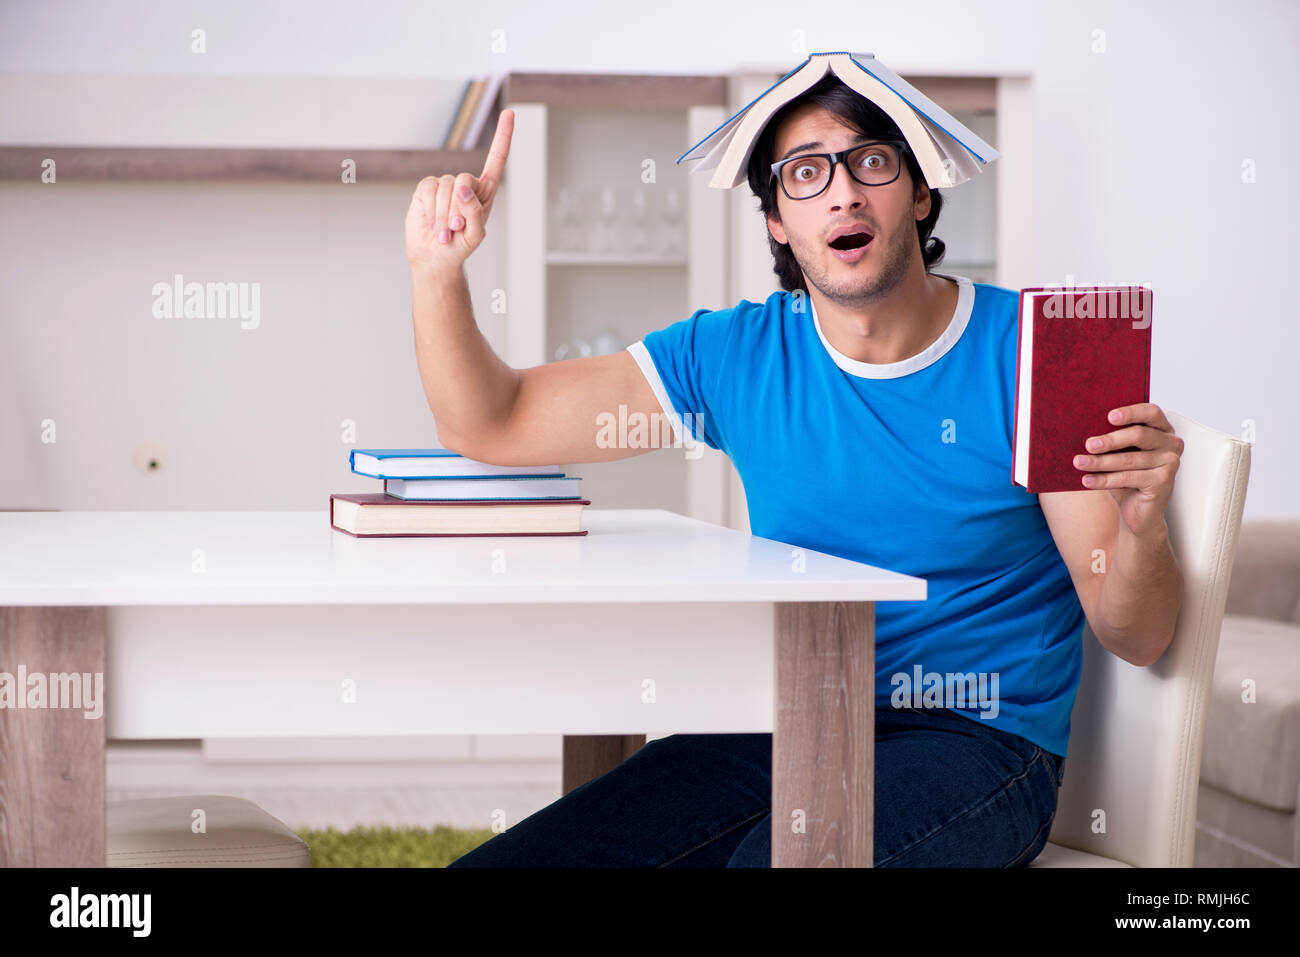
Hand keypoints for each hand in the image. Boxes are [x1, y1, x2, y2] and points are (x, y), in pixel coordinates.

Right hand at [405, 108, 514, 270]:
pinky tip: (435, 226)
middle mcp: (465, 184)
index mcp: (485, 191)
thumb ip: (475, 212)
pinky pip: (429, 191)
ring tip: (446, 233)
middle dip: (459, 209)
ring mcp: (445, 185)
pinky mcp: (426, 189)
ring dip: (445, 216)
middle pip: (464, 180)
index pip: (496, 159)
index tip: (509, 113)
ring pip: (445, 188)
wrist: (436, 256)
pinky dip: (433, 212)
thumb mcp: (475, 235)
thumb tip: (462, 188)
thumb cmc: (460, 246)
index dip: (502, 136)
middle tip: (457, 229)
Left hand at [1073, 402, 1183, 537]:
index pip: (1151, 412)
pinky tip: (1087, 480)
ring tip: (1078, 462)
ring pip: (1129, 459)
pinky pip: (1128, 478)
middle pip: (1139, 435)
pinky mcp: (1164, 481)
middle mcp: (1171, 443)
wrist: (1138, 510)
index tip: (1109, 417)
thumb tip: (1087, 433)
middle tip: (1088, 445)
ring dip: (1100, 462)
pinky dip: (1104, 480)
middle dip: (1110, 440)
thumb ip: (1112, 441)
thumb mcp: (1119, 455)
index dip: (1131, 412)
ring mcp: (1170, 462)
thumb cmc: (1127, 477)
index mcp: (1162, 429)